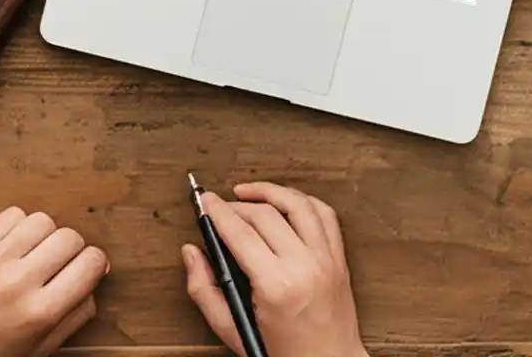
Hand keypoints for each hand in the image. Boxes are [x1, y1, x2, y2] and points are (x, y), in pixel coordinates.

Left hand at [0, 207, 109, 356]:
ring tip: (35, 252)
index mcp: (41, 312)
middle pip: (69, 238)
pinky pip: (12, 214)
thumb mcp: (42, 347)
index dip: (96, 262)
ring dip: (46, 234)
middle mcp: (19, 282)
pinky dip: (20, 225)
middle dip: (73, 248)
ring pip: (43, 221)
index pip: (90, 264)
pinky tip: (14, 244)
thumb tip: (96, 275)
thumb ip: (76, 315)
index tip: (89, 267)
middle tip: (61, 262)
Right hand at [182, 183, 366, 356]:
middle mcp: (305, 267)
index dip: (217, 211)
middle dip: (236, 204)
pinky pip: (324, 215)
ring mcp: (326, 260)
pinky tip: (285, 202)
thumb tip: (192, 254)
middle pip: (264, 214)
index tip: (205, 201)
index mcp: (276, 286)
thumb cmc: (284, 353)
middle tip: (219, 206)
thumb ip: (204, 290)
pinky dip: (303, 201)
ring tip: (249, 192)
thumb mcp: (233, 329)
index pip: (240, 233)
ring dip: (270, 191)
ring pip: (298, 204)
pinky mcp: (339, 259)